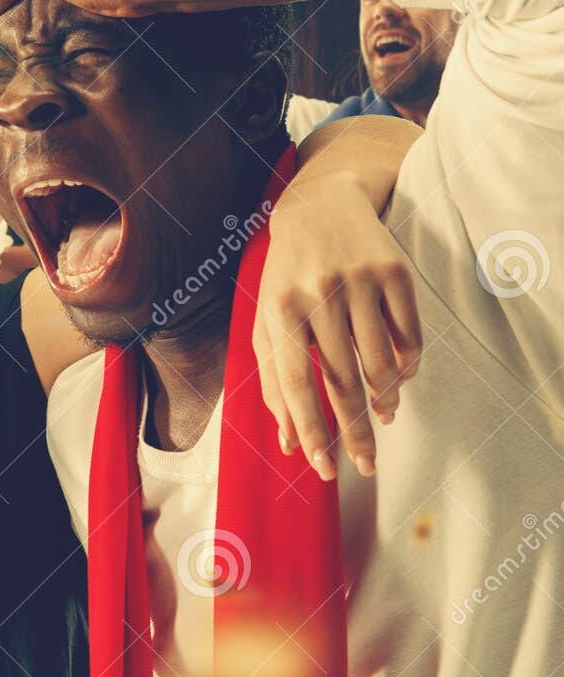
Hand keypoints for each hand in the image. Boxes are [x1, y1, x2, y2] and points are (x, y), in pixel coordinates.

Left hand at [255, 172, 421, 480]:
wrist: (320, 207)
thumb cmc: (285, 279)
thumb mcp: (267, 323)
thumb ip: (274, 382)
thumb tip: (289, 442)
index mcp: (280, 311)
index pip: (296, 384)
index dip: (311, 430)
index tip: (323, 468)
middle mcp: (319, 296)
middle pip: (342, 380)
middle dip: (354, 432)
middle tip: (366, 467)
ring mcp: (359, 282)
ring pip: (381, 361)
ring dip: (384, 399)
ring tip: (382, 417)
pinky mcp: (394, 272)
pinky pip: (408, 334)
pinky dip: (406, 365)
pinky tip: (399, 379)